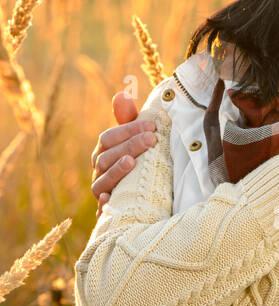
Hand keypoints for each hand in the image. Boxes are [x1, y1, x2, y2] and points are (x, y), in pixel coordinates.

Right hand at [90, 92, 157, 209]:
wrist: (148, 199)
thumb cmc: (142, 162)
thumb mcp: (138, 141)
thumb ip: (129, 120)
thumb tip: (121, 94)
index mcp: (104, 152)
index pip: (108, 138)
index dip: (128, 130)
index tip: (152, 126)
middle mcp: (99, 171)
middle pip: (106, 157)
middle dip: (129, 146)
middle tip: (151, 139)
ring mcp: (102, 191)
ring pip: (102, 181)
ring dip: (116, 171)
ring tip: (131, 162)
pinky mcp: (108, 211)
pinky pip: (102, 209)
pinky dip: (105, 204)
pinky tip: (111, 198)